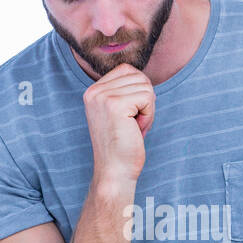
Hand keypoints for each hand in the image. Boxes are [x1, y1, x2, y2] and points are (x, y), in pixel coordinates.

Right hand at [82, 62, 154, 185]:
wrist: (115, 172)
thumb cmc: (122, 146)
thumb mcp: (119, 112)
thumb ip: (125, 91)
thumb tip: (143, 77)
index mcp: (93, 91)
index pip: (127, 70)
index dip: (138, 93)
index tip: (129, 116)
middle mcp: (94, 91)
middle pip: (139, 77)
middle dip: (145, 102)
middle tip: (133, 125)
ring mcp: (103, 97)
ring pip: (146, 87)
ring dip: (147, 110)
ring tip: (133, 128)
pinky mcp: (116, 104)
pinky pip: (148, 98)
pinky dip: (149, 116)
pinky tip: (136, 130)